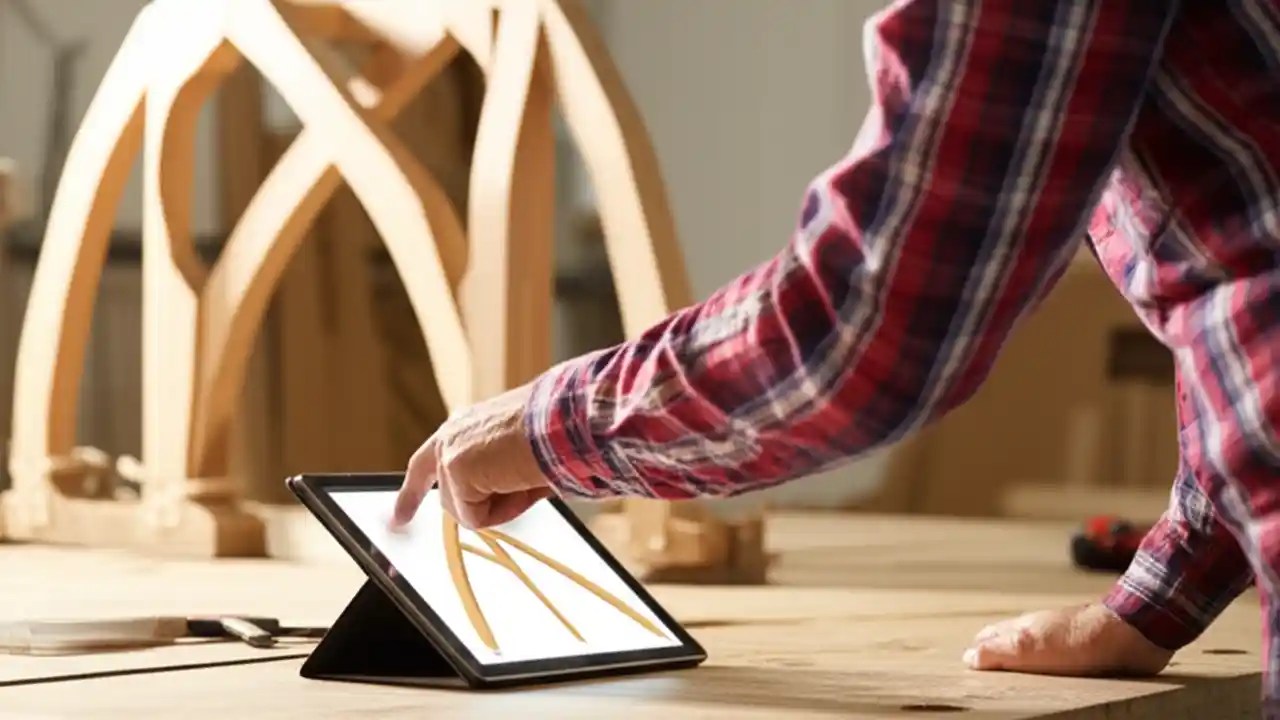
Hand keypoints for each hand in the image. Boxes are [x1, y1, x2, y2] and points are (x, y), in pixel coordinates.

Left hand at [392, 383, 553, 529]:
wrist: (564, 419)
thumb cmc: (555, 433)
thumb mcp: (519, 454)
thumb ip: (497, 476)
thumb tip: (500, 502)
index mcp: (466, 425)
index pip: (428, 461)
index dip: (412, 493)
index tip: (397, 519)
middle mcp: (451, 434)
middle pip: (445, 494)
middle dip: (459, 510)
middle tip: (443, 513)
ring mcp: (450, 454)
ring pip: (465, 510)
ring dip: (500, 506)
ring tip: (527, 479)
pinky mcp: (456, 471)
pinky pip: (476, 518)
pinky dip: (505, 511)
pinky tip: (522, 485)